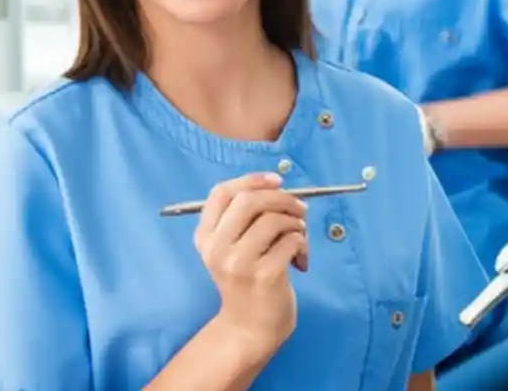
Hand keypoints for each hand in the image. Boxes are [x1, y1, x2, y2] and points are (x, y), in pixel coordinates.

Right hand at [194, 173, 308, 357]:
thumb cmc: (246, 282)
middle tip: (300, 209)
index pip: (221, 193)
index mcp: (205, 236)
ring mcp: (239, 262)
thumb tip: (276, 186)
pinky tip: (300, 259)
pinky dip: (302, 244)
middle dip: (281, 198)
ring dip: (296, 223)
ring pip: (274, 220)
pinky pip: (291, 241)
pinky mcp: (264, 275)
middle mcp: (216, 247)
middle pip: (249, 201)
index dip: (251, 180)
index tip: (277, 181)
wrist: (249, 328)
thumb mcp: (231, 248)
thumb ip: (243, 219)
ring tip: (300, 238)